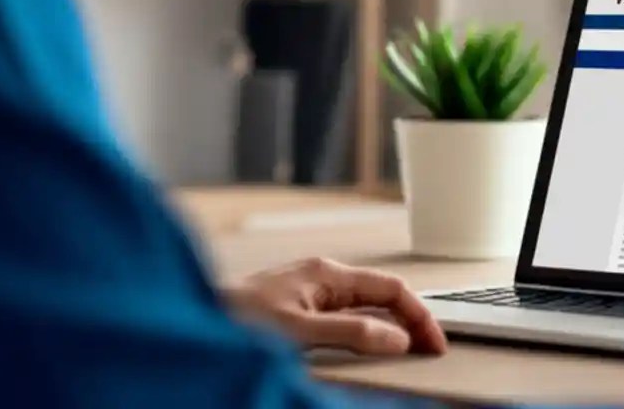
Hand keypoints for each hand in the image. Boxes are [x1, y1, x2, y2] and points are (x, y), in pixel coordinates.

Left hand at [224, 257, 447, 355]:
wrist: (190, 317)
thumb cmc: (235, 318)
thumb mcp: (299, 330)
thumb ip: (351, 332)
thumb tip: (397, 338)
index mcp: (328, 274)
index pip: (392, 289)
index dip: (419, 316)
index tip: (433, 345)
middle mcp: (322, 276)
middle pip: (382, 294)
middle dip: (410, 319)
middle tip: (427, 351)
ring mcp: (310, 289)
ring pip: (365, 304)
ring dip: (391, 324)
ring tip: (407, 349)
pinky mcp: (297, 304)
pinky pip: (346, 312)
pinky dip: (367, 327)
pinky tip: (369, 342)